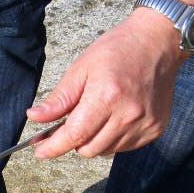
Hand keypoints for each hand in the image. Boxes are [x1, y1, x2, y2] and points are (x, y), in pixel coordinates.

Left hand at [26, 9, 187, 158]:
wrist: (159, 41)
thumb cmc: (118, 50)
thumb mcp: (81, 69)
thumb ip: (58, 98)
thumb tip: (34, 117)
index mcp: (107, 97)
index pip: (74, 136)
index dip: (53, 147)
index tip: (40, 151)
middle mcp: (128, 115)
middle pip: (88, 149)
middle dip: (74, 140)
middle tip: (74, 121)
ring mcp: (144, 124)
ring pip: (105, 151)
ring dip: (94, 140)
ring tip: (98, 114)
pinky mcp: (155, 129)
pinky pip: (123, 147)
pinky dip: (112, 138)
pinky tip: (115, 117)